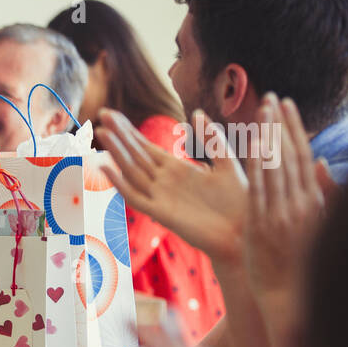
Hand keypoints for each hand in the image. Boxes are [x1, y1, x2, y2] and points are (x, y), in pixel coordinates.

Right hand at [97, 108, 247, 265]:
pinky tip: (108, 168)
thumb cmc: (239, 202)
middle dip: (118, 135)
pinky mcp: (161, 214)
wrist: (245, 233)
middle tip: (102, 114)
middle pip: (133, 155)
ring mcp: (160, 197)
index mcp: (176, 169)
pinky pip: (135, 197)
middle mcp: (163, 182)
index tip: (112, 114)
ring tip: (102, 133)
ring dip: (116, 153)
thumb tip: (197, 113)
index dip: (128, 130)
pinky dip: (120, 183)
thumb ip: (211, 139)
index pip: (144, 146)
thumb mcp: (227, 163)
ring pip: (131, 171)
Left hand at [241, 93, 329, 303]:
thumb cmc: (301, 261)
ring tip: (262, 109)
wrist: (287, 294)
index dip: (294, 128)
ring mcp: (281, 213)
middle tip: (272, 96)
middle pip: (290, 155)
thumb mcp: (317, 225)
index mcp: (312, 201)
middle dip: (281, 124)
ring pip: (276, 166)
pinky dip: (258, 164)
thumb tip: (319, 161)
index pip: (303, 156)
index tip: (287, 105)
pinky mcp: (263, 224)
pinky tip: (253, 143)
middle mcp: (299, 203)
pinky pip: (260, 188)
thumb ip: (321, 192)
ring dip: (269, 135)